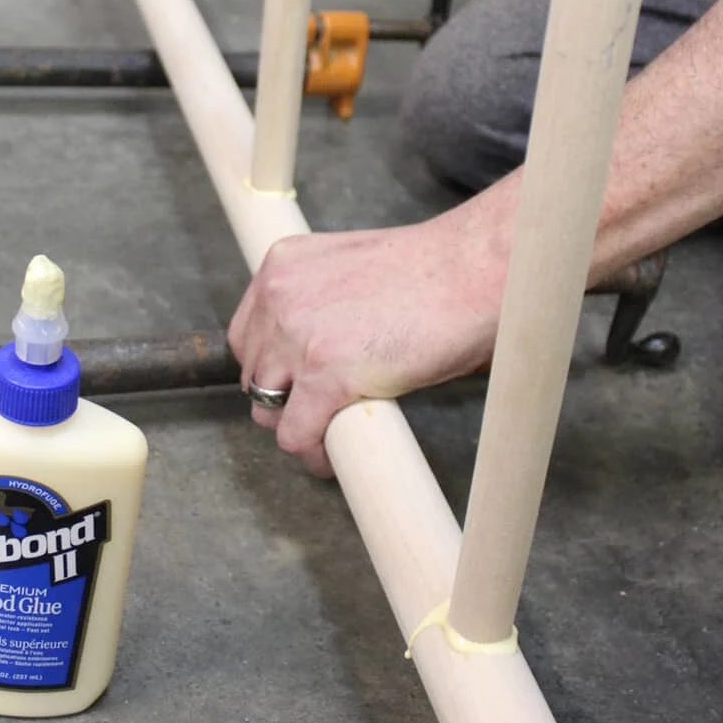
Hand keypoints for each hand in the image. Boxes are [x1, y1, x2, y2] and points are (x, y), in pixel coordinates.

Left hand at [227, 204, 509, 476]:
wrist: (475, 270)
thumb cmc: (437, 272)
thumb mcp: (353, 272)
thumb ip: (322, 303)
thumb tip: (315, 352)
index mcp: (282, 266)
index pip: (247, 336)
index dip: (272, 368)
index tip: (292, 387)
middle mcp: (279, 297)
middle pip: (253, 374)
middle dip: (282, 399)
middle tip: (317, 413)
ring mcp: (297, 337)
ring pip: (268, 409)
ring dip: (296, 426)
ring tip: (329, 434)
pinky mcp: (325, 374)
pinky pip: (296, 436)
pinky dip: (314, 454)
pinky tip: (335, 456)